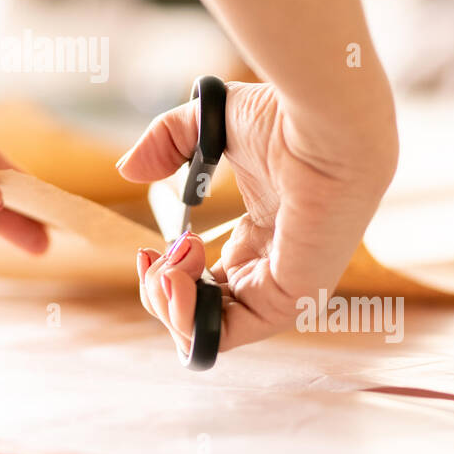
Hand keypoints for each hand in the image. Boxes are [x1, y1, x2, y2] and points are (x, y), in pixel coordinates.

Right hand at [119, 81, 396, 353]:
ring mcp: (281, 288)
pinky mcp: (290, 299)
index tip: (148, 248)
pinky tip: (174, 275)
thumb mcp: (209, 127)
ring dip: (169, 305)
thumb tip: (128, 171)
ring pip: (209, 331)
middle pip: (202, 312)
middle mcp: (271, 269)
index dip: (168, 275)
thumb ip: (166, 144)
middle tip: (153, 258)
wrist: (325, 125)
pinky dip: (188, 316)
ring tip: (165, 267)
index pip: (208, 282)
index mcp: (260, 238)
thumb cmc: (286, 120)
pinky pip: (227, 333)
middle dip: (161, 293)